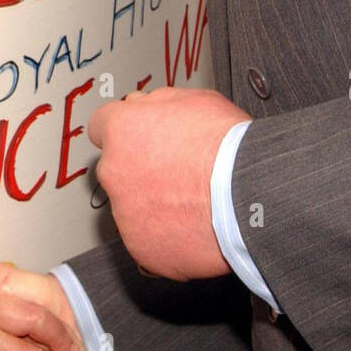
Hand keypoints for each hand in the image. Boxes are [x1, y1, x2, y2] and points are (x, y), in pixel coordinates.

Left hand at [88, 86, 249, 279]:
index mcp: (122, 131)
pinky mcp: (142, 250)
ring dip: (153, 205)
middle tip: (177, 173)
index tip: (138, 138)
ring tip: (193, 202)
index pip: (101, 126)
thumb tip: (145, 106)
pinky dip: (167, 237)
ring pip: (131, 208)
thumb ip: (159, 103)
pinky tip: (194, 227)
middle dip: (139, 170)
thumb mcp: (195, 100)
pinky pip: (149, 241)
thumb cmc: (228, 146)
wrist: (249, 195)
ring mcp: (125, 214)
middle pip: (116, 169)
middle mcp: (114, 172)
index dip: (125, 131)